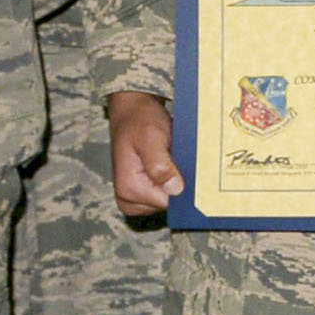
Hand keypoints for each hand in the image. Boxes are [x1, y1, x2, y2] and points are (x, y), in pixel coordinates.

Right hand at [108, 90, 179, 217]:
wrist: (133, 110)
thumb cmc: (140, 120)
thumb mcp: (151, 137)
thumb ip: (160, 165)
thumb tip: (175, 189)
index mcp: (128, 188)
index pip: (168, 202)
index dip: (182, 186)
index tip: (186, 167)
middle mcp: (128, 199)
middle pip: (168, 204)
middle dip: (179, 183)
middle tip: (177, 158)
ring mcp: (134, 198)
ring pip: (169, 199)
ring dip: (176, 180)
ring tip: (172, 158)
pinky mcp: (141, 194)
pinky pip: (165, 194)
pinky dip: (172, 180)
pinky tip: (171, 164)